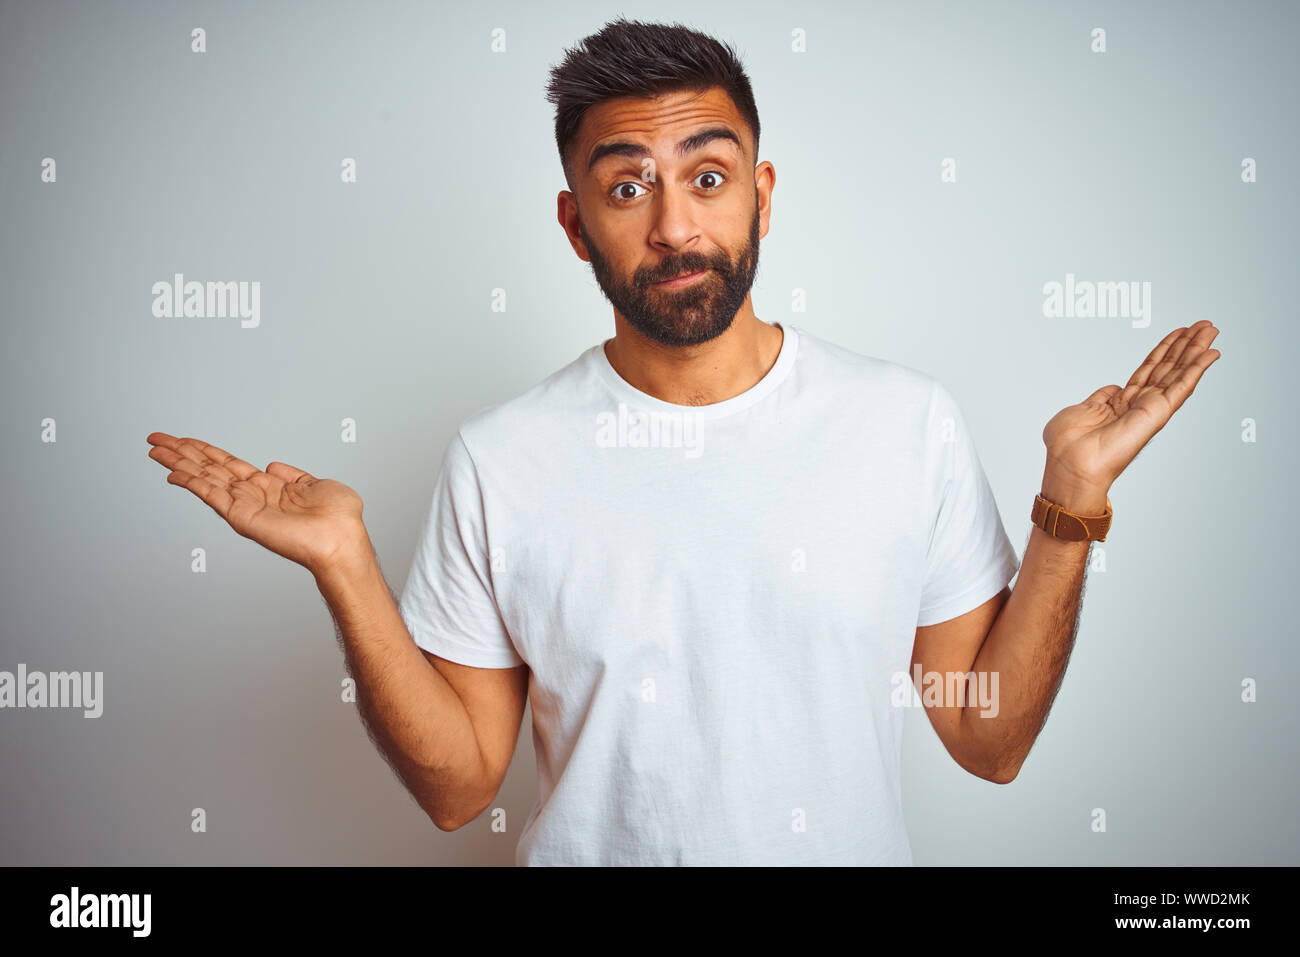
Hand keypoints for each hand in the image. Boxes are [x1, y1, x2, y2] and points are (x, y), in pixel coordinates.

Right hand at [145, 432, 369, 575]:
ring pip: (204, 478)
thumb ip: (293, 475)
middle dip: (182, 453)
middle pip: (209, 468)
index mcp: (270, 487)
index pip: (229, 465)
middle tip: (156, 439)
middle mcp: (252, 497)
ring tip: (155, 450)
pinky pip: (211, 494)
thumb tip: (271, 465)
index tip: (184, 441)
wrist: (342, 539)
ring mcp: (244, 507)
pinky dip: (191, 483)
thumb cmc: (339, 519)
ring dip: (178, 463)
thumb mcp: (317, 485)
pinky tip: (172, 473)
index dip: (205, 451)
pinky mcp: (241, 516)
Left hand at [1041, 321, 1221, 506]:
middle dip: (1187, 344)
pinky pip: (1181, 388)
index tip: (1179, 332)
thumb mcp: (1080, 411)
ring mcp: (1150, 409)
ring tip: (1211, 329)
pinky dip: (1197, 370)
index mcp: (1120, 403)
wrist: (1070, 465)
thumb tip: (1113, 388)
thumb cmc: (1066, 446)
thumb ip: (1098, 398)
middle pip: (1168, 368)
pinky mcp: (1156, 414)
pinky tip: (1211, 354)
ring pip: (1178, 373)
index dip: (1164, 350)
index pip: (1148, 370)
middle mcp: (1139, 405)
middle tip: (1205, 324)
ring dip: (1196, 350)